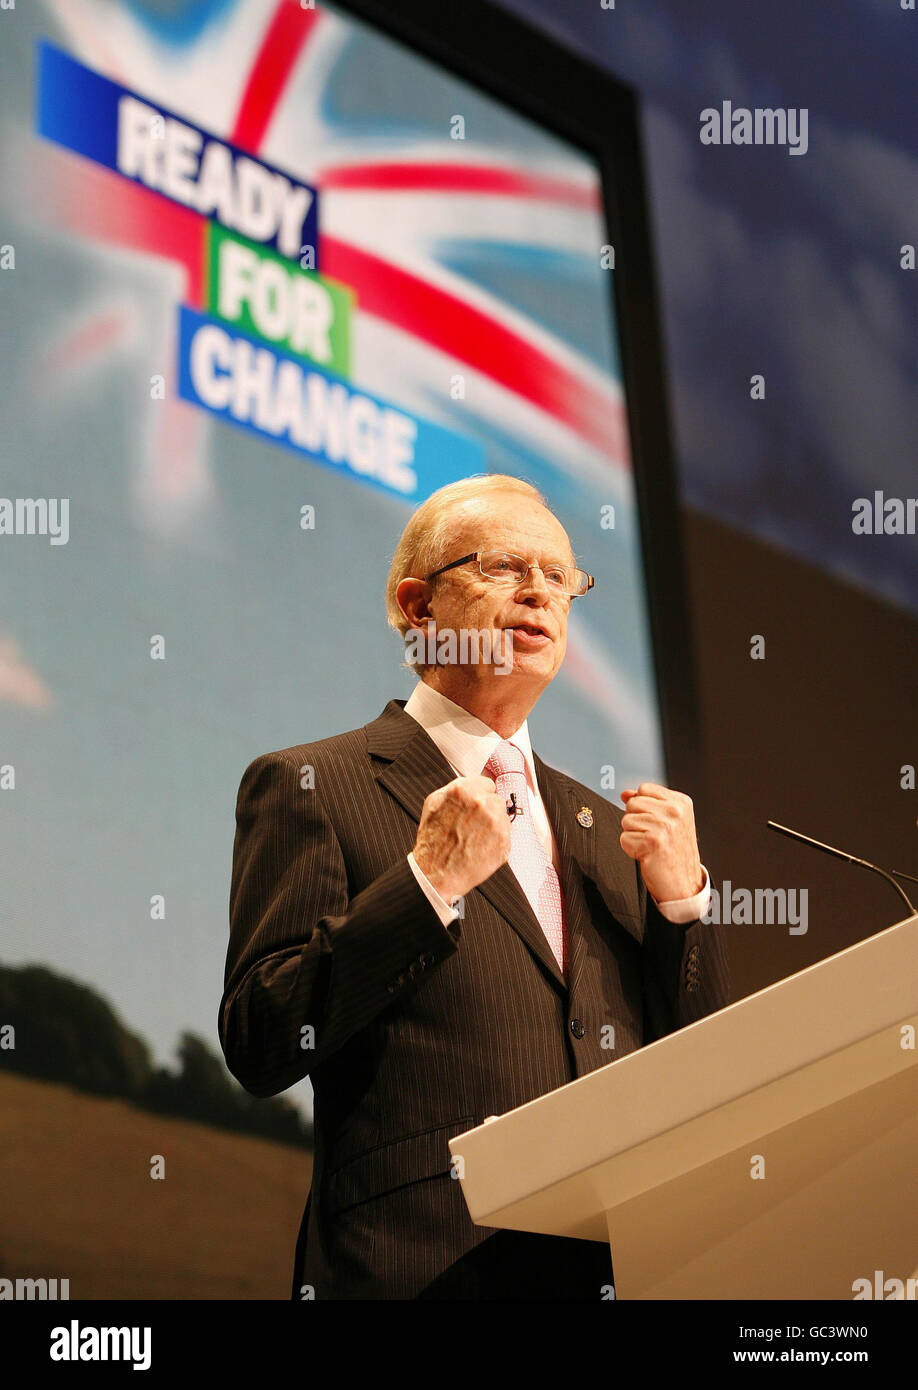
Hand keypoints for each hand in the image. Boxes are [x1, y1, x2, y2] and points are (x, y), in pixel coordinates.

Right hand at [413, 775, 510, 903]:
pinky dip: (496, 840)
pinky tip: (481, 846)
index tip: (475, 806)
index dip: (479, 796)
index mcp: (464, 790)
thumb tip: (471, 784)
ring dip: (493, 824)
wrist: (436, 873)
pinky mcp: (504, 841)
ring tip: (475, 837)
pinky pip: (506, 834)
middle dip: (487, 810)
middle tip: (472, 825)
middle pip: (496, 799)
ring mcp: (495, 823)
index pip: (487, 784)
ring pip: (502, 816)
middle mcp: (482, 803)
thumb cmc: (433, 841)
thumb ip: (455, 789)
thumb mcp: (433, 803)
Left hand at [619, 782, 703, 902]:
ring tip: (651, 845)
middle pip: (632, 803)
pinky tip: (647, 854)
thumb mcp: (668, 821)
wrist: (684, 883)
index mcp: (681, 802)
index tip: (655, 822)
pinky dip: (631, 849)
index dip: (642, 806)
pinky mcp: (652, 842)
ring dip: (634, 835)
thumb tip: (625, 793)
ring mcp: (664, 826)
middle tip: (654, 836)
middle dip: (636, 820)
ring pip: (626, 820)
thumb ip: (648, 803)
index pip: (644, 789)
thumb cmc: (674, 851)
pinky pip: (624, 838)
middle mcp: (674, 811)